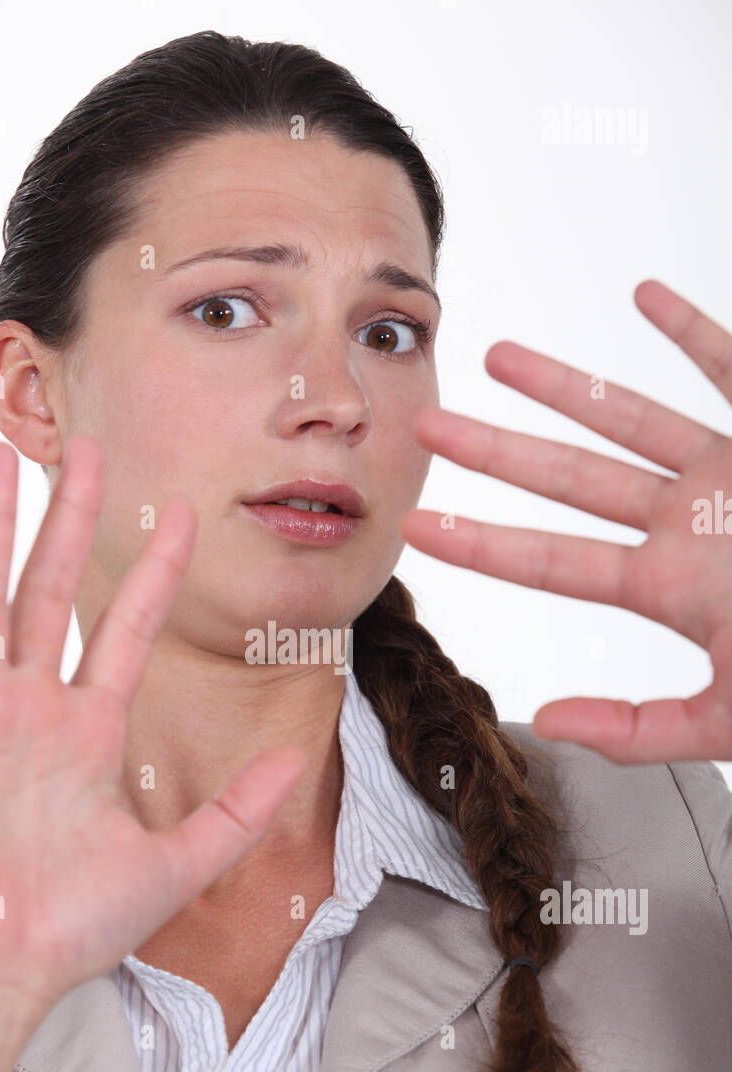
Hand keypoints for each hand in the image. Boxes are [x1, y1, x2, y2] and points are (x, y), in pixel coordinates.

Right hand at [0, 437, 304, 1012]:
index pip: (127, 628)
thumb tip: (297, 758)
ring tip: (2, 455)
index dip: (155, 572)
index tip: (181, 514)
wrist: (1, 973)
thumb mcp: (179, 863)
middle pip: (56, 589)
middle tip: (92, 450)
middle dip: (75, 520)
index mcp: (90, 731)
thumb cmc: (76, 929)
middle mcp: (36, 708)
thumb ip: (238, 811)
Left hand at [400, 279, 731, 763]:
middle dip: (496, 454)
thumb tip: (548, 722)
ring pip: (633, 418)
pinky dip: (693, 332)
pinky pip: (731, 370)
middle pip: (570, 481)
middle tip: (427, 427)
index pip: (551, 562)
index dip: (481, 543)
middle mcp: (688, 525)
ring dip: (566, 387)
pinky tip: (642, 296)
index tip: (416, 526)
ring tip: (497, 358)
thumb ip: (643, 729)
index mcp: (670, 587)